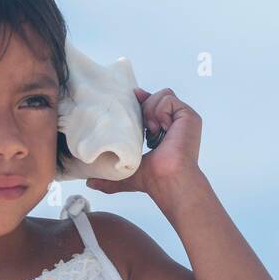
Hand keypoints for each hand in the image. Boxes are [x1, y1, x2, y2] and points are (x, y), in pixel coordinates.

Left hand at [86, 86, 202, 199]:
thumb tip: (89, 183)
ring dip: (152, 111)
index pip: (152, 106)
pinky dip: (160, 111)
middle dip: (145, 107)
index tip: (131, 99)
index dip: (141, 101)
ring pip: (163, 95)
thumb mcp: (127, 174)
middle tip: (145, 128)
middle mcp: (177, 123)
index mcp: (166, 131)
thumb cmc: (154, 180)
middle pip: (157, 97)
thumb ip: (110, 178)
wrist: (167, 179)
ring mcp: (184, 119)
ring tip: (153, 131)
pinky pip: (168, 99)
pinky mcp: (189, 116)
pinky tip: (159, 128)